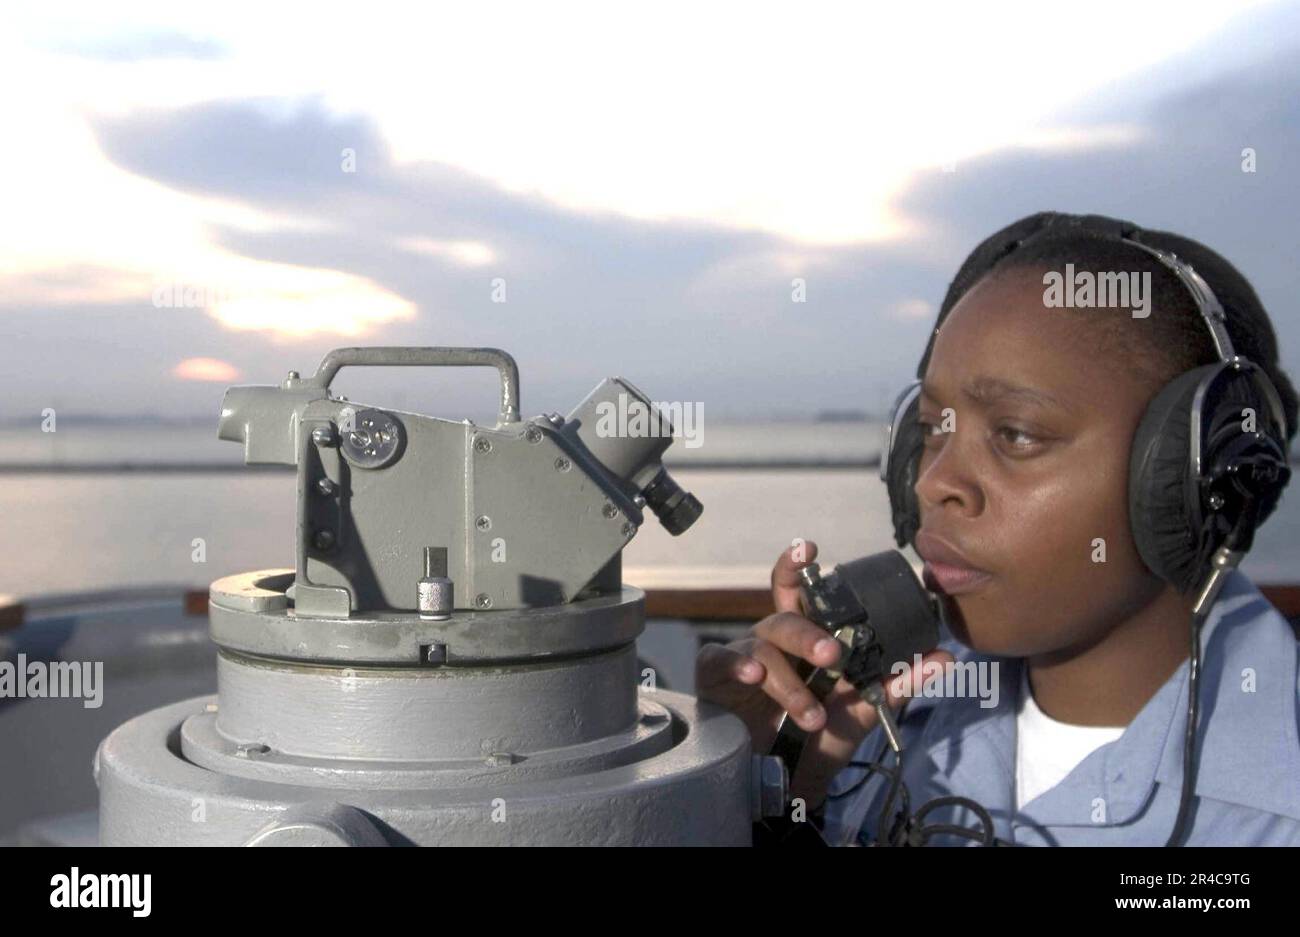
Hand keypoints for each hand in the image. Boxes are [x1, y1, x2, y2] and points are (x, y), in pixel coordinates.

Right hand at [695, 539, 953, 807]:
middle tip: (833, 657)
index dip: (798, 566)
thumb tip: (945, 657)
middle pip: (786, 619)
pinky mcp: (717, 675)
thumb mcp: (862, 711)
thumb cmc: (818, 737)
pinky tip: (754, 677)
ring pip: (763, 647)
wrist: (786, 784)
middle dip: (810, 636)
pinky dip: (739, 664)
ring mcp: (744, 655)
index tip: (809, 549)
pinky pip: (722, 660)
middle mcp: (774, 640)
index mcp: (805, 639)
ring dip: (790, 683)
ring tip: (812, 716)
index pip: (799, 593)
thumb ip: (899, 683)